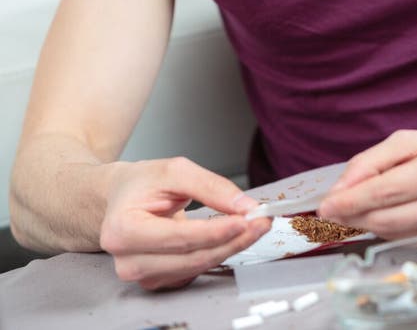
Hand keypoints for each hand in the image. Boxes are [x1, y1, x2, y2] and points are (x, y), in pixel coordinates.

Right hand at [100, 156, 270, 289]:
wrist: (120, 198)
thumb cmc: (141, 183)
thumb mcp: (174, 170)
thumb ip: (210, 186)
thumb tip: (243, 206)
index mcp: (123, 229)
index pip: (179, 237)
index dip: (216, 231)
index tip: (246, 220)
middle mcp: (128, 260)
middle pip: (191, 257)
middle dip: (232, 240)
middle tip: (261, 222)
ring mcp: (141, 274)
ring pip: (196, 267)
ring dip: (230, 247)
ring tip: (253, 225)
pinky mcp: (157, 280)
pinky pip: (194, 270)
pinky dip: (217, 252)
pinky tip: (231, 236)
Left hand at [318, 129, 416, 238]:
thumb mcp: (415, 140)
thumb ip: (375, 160)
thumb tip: (342, 188)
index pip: (385, 191)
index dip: (349, 201)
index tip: (324, 206)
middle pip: (385, 218)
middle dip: (351, 216)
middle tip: (330, 211)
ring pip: (393, 234)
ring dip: (367, 224)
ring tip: (357, 209)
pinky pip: (407, 242)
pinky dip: (390, 231)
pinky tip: (390, 215)